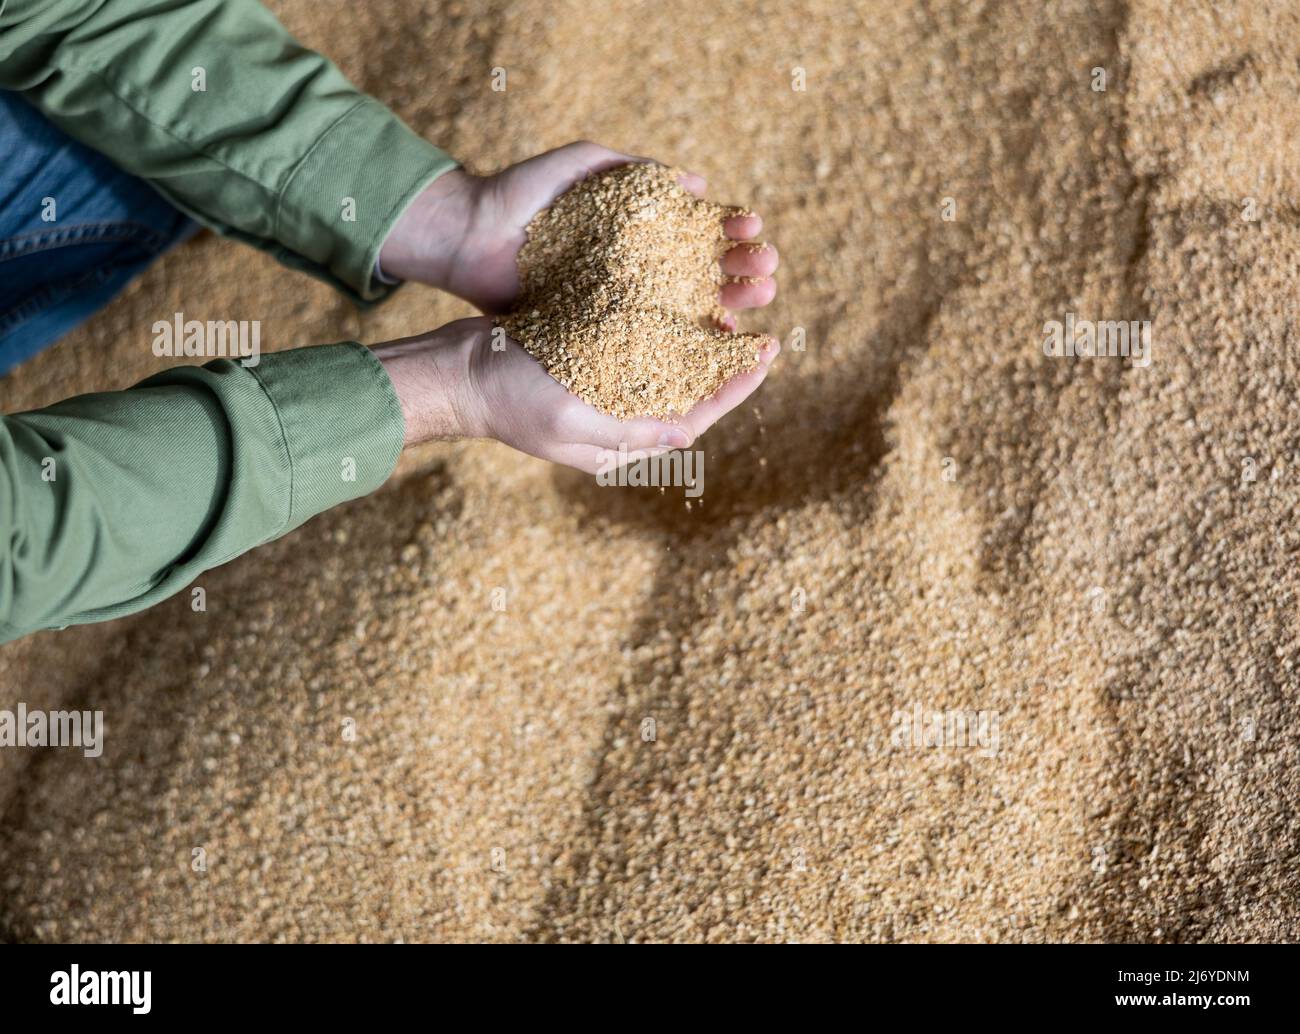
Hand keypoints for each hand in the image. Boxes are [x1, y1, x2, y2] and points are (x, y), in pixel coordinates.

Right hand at [373, 317, 779, 473]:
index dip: (733, 388)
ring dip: (702, 334)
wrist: (457, 370)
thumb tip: (686, 434)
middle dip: (727, 360)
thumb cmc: (507, 399)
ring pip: (670, 364)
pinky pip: (643, 344)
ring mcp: (605, 389)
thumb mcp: (569, 419)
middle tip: (761, 319)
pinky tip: (684, 294)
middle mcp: (619, 419)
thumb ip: (628, 430)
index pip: (692, 418)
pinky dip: (667, 321)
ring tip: (730, 300)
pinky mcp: (592, 359)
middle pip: (689, 391)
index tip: (765, 356)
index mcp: (619, 445)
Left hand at [377, 140, 778, 317]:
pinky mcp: (595, 329)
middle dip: (739, 272)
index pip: (697, 231)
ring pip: (683, 307)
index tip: (755, 231)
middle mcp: (631, 265)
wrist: (465, 238)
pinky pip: (647, 340)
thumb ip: (628, 166)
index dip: (730, 232)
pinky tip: (710, 343)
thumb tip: (695, 184)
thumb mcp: (575, 164)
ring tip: (754, 306)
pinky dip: (682, 343)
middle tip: (769, 274)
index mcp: (634, 227)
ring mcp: (616, 300)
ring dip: (724, 306)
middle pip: (700, 271)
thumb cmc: (517, 195)